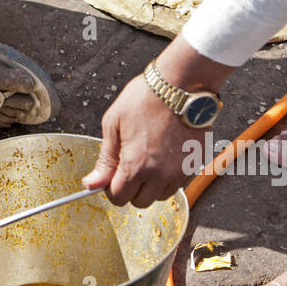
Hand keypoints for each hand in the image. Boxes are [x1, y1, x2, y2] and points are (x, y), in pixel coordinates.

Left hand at [84, 74, 193, 206]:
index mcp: (135, 166)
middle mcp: (160, 175)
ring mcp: (180, 171)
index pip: (118, 197)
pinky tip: (164, 154)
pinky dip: (169, 177)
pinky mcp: (195, 165)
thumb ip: (104, 159)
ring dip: (151, 185)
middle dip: (130, 188)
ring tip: (148, 157)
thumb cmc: (145, 98)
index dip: (110, 187)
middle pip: (140, 202)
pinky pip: (178, 184)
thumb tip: (91, 183)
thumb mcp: (114, 124)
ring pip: (160, 196)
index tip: (112, 173)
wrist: (181, 83)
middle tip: (129, 163)